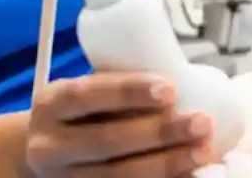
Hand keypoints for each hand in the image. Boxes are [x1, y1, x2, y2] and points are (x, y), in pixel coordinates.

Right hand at [25, 72, 215, 177]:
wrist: (48, 154)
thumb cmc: (82, 115)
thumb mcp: (87, 93)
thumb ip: (118, 88)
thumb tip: (182, 83)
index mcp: (50, 105)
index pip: (86, 95)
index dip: (128, 91)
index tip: (170, 88)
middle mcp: (48, 146)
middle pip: (105, 142)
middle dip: (158, 132)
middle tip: (201, 121)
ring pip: (116, 176)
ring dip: (166, 164)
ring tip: (203, 151)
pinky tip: (188, 175)